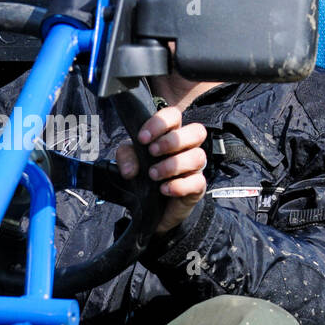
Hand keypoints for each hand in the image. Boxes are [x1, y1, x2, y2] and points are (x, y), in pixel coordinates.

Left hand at [115, 107, 206, 234]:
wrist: (151, 207)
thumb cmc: (145, 177)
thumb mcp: (129, 162)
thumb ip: (126, 158)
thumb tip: (130, 169)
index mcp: (171, 134)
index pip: (174, 116)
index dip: (160, 123)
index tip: (143, 138)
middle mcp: (187, 148)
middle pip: (197, 131)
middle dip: (172, 141)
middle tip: (152, 152)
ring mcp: (195, 167)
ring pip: (198, 156)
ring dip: (172, 165)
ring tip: (153, 175)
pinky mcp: (197, 187)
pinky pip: (197, 182)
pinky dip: (178, 185)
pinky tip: (164, 189)